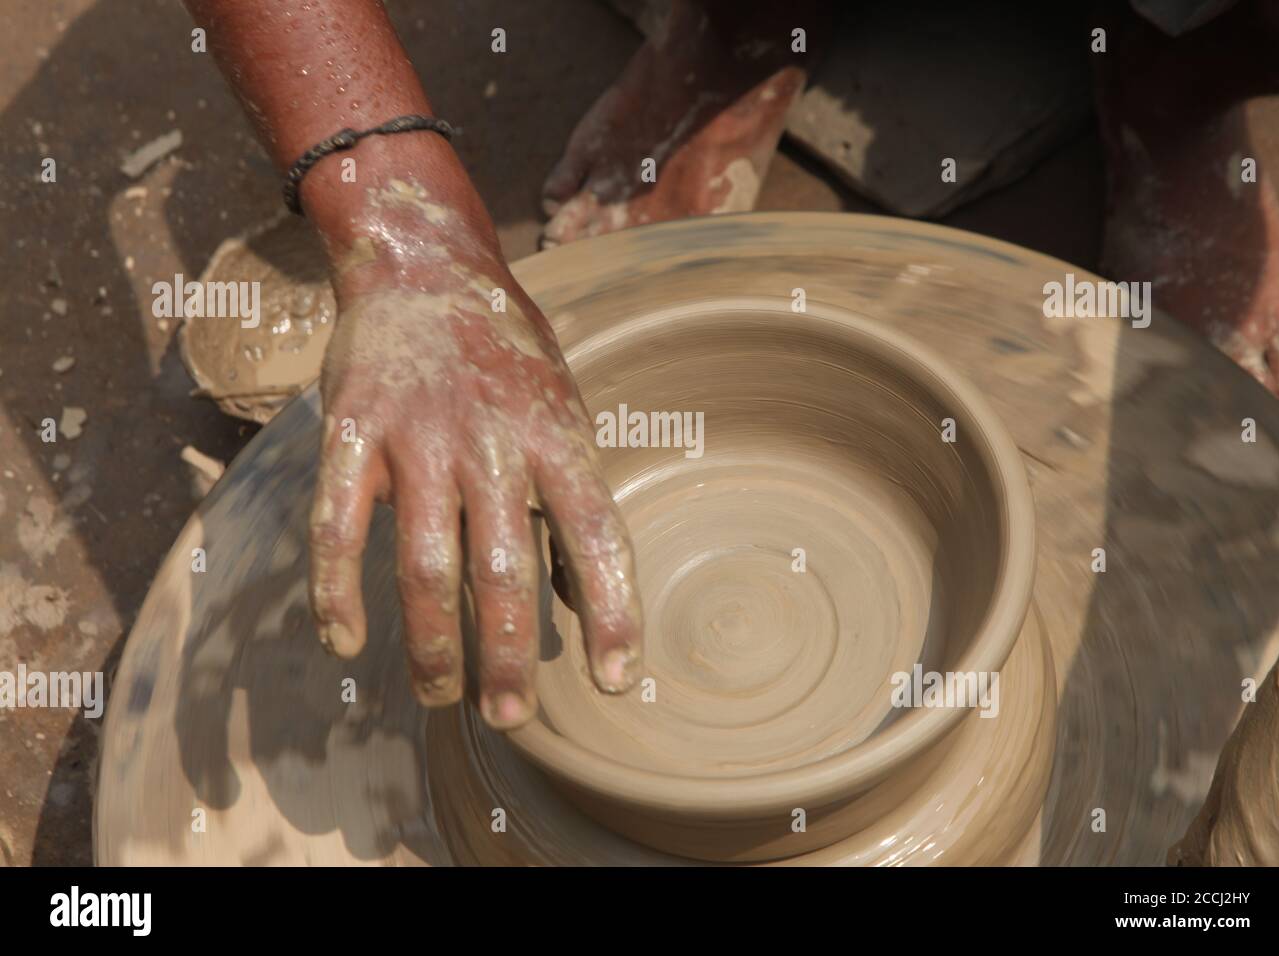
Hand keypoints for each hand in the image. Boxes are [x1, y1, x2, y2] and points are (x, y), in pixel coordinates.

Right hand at [307, 177, 642, 728]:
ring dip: (432, 644)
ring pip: (423, 564)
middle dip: (507, 656)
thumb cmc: (506, 353)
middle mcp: (492, 440)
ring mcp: (418, 435)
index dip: (611, 611)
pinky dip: (337, 593)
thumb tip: (586, 596)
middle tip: (508, 715)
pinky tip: (348, 642)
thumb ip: (570, 497)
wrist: (423, 264)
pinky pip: (338, 527)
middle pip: (502, 570)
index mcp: (555, 434)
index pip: (597, 535)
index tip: (616, 679)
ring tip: (442, 693)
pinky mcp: (352, 430)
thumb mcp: (561, 409)